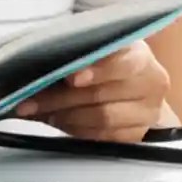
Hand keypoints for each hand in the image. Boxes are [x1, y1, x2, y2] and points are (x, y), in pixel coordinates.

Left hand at [14, 41, 174, 142]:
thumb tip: (40, 62)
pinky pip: (102, 137)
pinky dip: (76, 130)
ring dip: (64, 116)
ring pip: (101, 119)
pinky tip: (59, 121)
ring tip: (39, 111)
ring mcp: (147, 112)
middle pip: (103, 95)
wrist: (137, 84)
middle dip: (60, 98)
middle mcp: (151, 84)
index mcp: (141, 55)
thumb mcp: (99, 45)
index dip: (97, 71)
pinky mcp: (137, 134)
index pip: (124, 63)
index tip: (70, 77)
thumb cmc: (110, 60)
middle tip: (30, 100)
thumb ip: (79, 50)